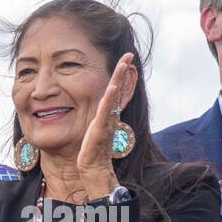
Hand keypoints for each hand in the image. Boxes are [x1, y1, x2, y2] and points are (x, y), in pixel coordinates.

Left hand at [77, 52, 136, 198]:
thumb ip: (101, 116)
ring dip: (119, 79)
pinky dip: (109, 98)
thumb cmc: (93, 149)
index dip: (121, 75)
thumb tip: (102, 106)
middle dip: (123, 71)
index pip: (116, 90)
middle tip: (129, 54)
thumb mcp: (96, 127)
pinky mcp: (100, 128)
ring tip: (123, 63)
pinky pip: (105, 111)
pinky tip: (112, 86)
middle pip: (119, 89)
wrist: (93, 167)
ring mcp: (107, 120)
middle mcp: (110, 114)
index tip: (125, 59)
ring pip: (113, 96)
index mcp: (108, 113)